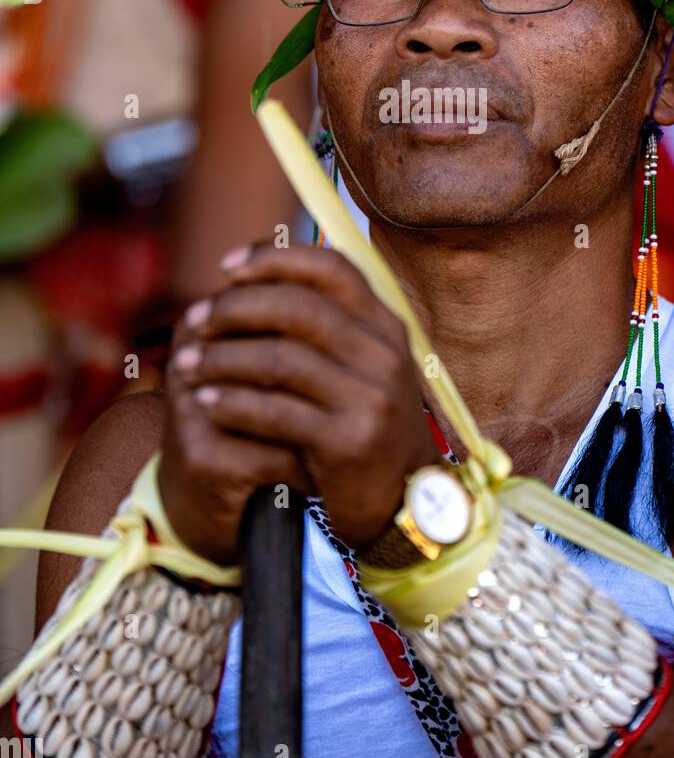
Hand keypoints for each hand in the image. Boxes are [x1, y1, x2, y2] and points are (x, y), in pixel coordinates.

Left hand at [159, 244, 440, 563]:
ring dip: (223, 359)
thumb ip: (325, 323)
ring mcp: (370, 398)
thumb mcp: (360, 364)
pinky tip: (207, 401)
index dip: (276, 258)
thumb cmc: (363, 421)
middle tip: (196, 319)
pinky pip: (276, 412)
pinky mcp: (348, 442)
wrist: (401, 498)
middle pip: (298, 308)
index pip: (332, 268)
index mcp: (386, 325)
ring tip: (188, 365)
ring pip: (281, 360)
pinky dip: (234, 403)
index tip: (228, 266)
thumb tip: (253, 274)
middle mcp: (384, 354)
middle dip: (236, 308)